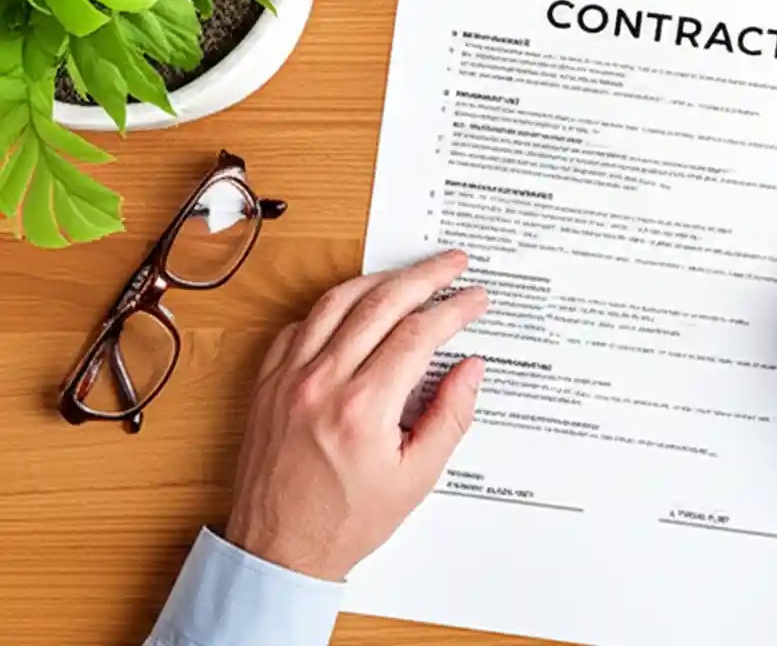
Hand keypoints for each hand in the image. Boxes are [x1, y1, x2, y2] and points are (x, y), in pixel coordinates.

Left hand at [225, 250, 488, 580]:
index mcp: (362, 408)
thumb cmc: (344, 521)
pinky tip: (355, 305)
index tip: (474, 300)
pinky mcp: (268, 381)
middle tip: (453, 264)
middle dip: (424, 276)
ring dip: (379, 280)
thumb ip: (449, 417)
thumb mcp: (416, 478)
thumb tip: (470, 369)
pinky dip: (333, 305)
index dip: (453, 309)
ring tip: (410, 273)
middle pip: (380, 304)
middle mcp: (321, 382)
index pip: (418, 334)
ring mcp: (289, 377)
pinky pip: (301, 324)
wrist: (278, 548)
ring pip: (337, 302)